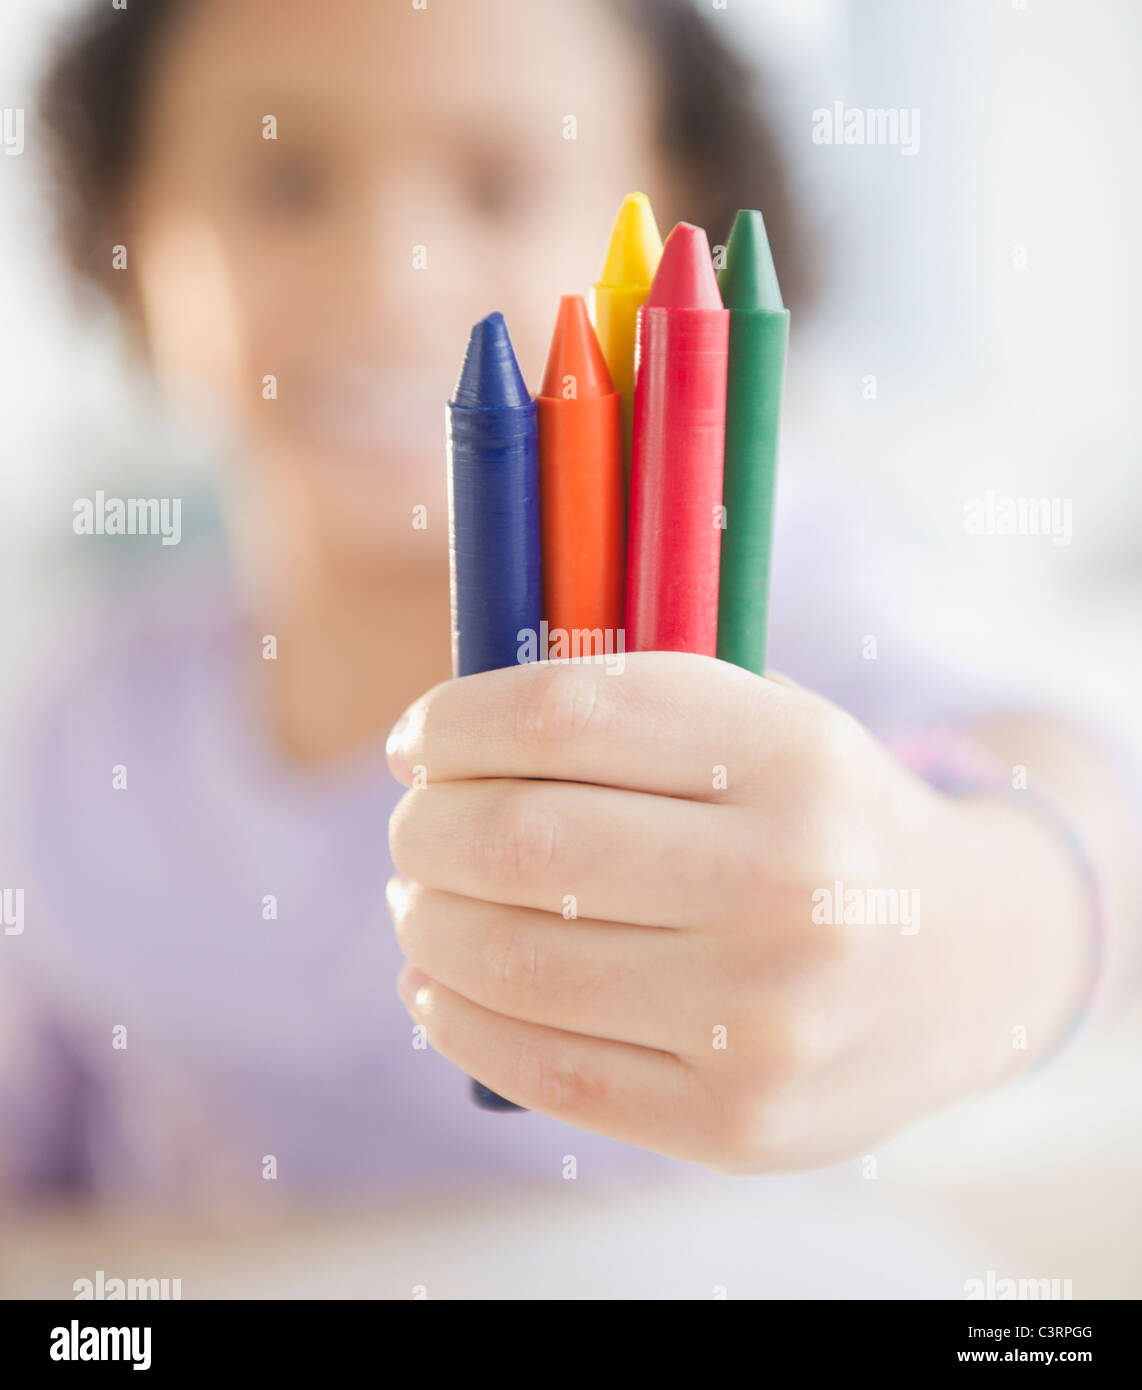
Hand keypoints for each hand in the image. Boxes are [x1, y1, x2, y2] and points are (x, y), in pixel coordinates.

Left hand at [385, 653, 1087, 1171]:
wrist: (966, 961)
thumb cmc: (824, 824)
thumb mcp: (767, 726)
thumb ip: (629, 717)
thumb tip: (444, 746)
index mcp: (793, 756)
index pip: (565, 715)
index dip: (457, 725)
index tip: (418, 742)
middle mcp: (792, 885)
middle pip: (521, 840)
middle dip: (425, 829)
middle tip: (415, 827)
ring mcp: (766, 1018)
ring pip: (514, 963)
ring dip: (427, 922)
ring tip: (420, 901)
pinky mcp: (739, 1123)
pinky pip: (546, 1071)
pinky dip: (457, 1019)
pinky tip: (436, 984)